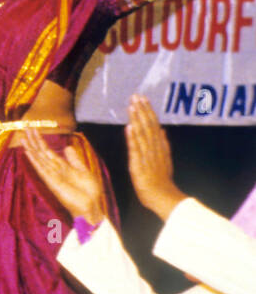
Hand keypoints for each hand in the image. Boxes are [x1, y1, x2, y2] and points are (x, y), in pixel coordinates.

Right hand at [20, 128, 106, 224]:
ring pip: (39, 158)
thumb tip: (67, 147)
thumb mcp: (83, 170)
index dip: (40, 140)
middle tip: (26, 127)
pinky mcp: (52, 182)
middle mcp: (54, 170)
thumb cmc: (88, 192)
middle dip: (34, 139)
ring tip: (23, 136)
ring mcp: (52, 175)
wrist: (91, 206)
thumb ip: (74, 160)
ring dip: (31, 147)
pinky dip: (35, 159)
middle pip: (41, 152)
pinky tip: (28, 151)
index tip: (33, 129)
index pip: (47, 151)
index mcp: (61, 167)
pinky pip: (42, 168)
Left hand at [126, 94, 186, 220]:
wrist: (163, 197)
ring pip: (142, 134)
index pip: (153, 125)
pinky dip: (132, 138)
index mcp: (160, 147)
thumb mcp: (165, 160)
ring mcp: (147, 156)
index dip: (148, 111)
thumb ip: (163, 145)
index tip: (142, 99)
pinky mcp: (139, 165)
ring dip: (137, 119)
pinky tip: (129, 127)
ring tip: (132, 105)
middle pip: (148, 126)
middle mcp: (154, 149)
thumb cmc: (161, 181)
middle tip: (136, 96)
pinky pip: (135, 150)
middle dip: (142, 110)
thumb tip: (161, 130)